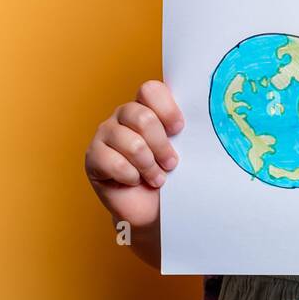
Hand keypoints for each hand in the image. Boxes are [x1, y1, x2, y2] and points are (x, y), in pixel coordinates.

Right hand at [84, 79, 183, 229]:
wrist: (152, 209)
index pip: (151, 90)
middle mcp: (123, 114)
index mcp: (147, 105)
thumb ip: (185, 130)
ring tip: (157, 178)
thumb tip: (205, 118)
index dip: (167, 110)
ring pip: (132, 143)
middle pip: (143, 119)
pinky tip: (134, 181)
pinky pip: (114, 162)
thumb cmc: (171, 176)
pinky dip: (131, 177)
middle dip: (162, 146)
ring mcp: (105, 133)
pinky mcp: (93, 156)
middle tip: (171, 164)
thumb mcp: (183, 149)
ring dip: (149, 166)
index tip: (179, 130)